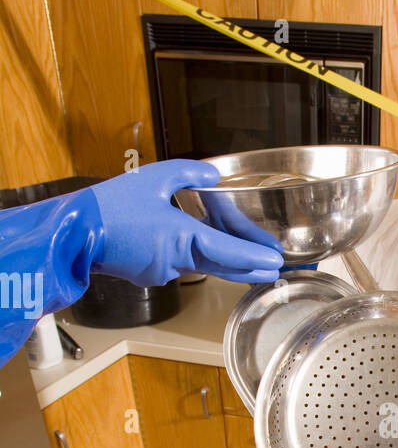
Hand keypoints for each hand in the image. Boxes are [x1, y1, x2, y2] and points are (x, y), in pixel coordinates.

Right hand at [89, 160, 283, 286]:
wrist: (73, 232)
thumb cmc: (108, 206)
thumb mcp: (153, 177)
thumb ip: (188, 173)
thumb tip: (212, 175)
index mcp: (181, 236)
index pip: (228, 251)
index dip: (253, 257)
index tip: (274, 262)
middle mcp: (175, 260)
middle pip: (220, 265)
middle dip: (247, 268)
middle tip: (270, 269)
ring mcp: (161, 271)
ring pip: (198, 264)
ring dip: (218, 258)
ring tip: (243, 256)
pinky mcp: (148, 275)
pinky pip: (176, 264)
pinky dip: (189, 255)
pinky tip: (189, 244)